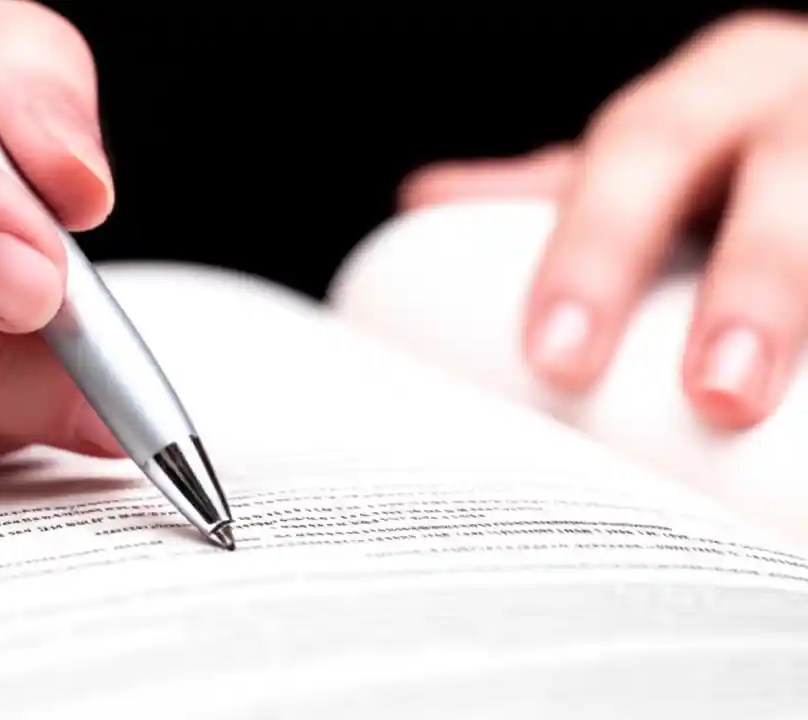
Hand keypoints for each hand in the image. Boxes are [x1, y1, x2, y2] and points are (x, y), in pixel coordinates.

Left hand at [399, 11, 807, 430]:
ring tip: (800, 419)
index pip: (637, 154)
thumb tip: (422, 203)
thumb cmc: (737, 147)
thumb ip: (565, 187)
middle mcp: (799, 100)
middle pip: (781, 181)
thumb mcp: (658, 150)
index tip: (556, 357)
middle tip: (715, 396)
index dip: (594, 252)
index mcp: (710, 92)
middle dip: (756, 282)